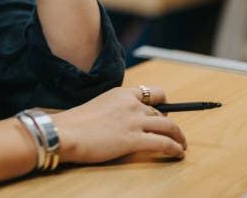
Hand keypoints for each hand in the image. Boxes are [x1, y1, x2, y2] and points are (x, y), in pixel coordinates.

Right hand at [53, 86, 186, 163]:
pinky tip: (178, 153)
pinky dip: (175, 148)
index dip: (162, 103)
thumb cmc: (75, 123)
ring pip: (169, 127)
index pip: (153, 92)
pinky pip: (164, 143)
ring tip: (181, 144)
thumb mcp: (99, 105)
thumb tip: (124, 120)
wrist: (65, 133)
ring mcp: (134, 121)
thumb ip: (116, 108)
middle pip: (163, 112)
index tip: (164, 112)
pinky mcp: (134, 139)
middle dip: (170, 124)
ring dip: (179, 137)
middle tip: (173, 133)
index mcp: (121, 93)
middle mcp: (131, 104)